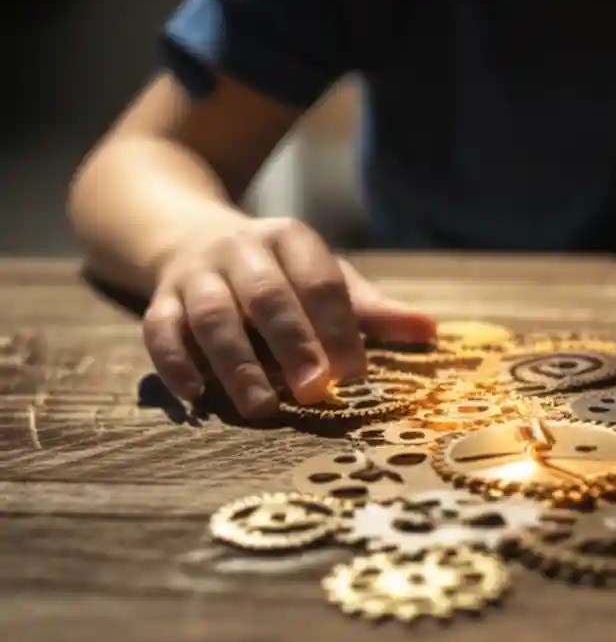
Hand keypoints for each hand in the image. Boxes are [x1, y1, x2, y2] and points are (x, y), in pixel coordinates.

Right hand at [142, 218, 435, 416]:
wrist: (187, 233)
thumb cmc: (278, 273)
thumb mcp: (323, 278)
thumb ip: (371, 310)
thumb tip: (431, 332)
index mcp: (291, 239)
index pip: (320, 281)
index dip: (338, 326)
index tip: (356, 372)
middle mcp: (241, 249)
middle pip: (267, 296)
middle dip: (293, 344)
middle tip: (315, 391)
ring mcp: (196, 274)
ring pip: (212, 315)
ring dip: (236, 363)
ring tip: (261, 407)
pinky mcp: (159, 299)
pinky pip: (159, 329)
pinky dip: (175, 363)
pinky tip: (196, 396)